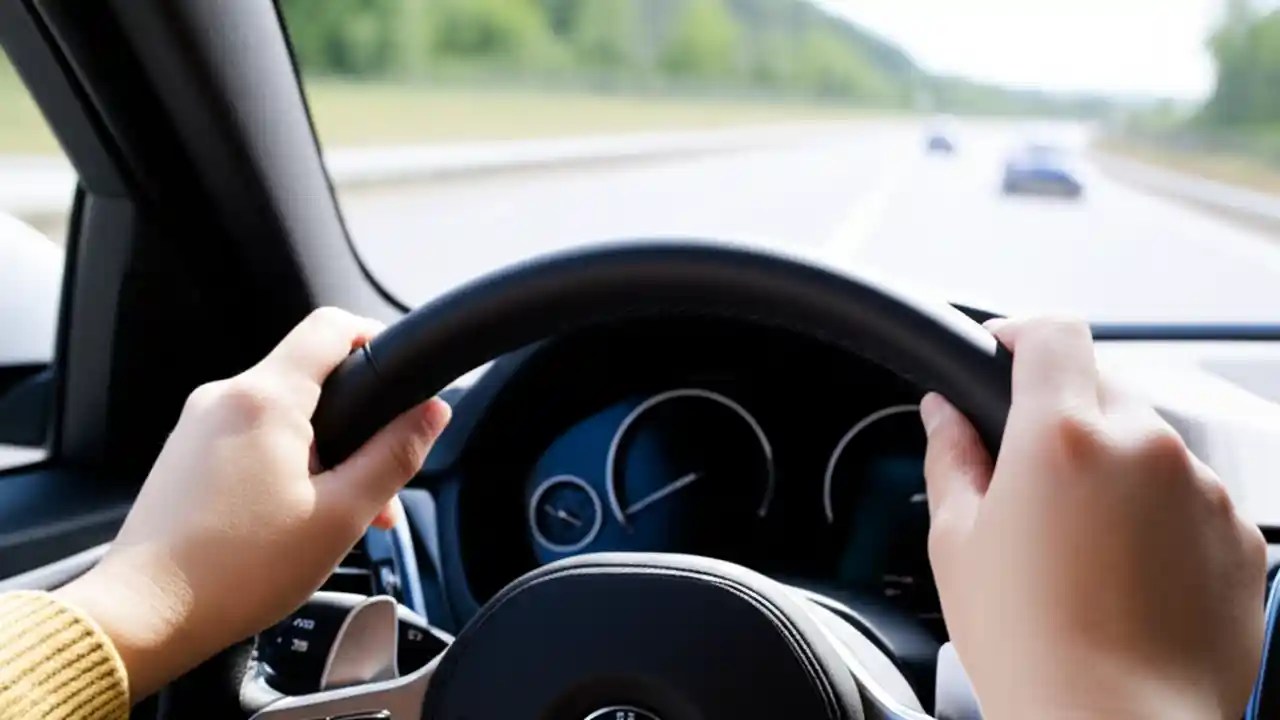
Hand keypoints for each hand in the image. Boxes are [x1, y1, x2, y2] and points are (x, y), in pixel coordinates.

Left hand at [56, 308, 450, 700]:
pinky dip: (285, 465)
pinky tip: (296, 519)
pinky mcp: (184, 454)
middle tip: (377, 485)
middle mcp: (224, 398)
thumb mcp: (341, 514)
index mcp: (265, 399)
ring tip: (337, 517)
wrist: (144, 615)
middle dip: (356, 424)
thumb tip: (433, 413)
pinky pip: (250, 439)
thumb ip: (395, 455)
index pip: (331, 326)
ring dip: (323, 453)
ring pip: (282, 414)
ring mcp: (198, 425)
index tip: (399, 377)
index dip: (376, 338)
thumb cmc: (236, 571)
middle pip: (311, 378)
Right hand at [922, 318, 1266, 719]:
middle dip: (1061, 414)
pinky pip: (1190, 491)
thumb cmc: (1032, 649)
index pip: (1053, 333)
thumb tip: (943, 414)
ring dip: (1113, 464)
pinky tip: (1124, 568)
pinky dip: (1157, 510)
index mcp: (1061, 436)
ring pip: (1147, 440)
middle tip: (1028, 479)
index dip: (1020, 333)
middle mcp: (1143, 445)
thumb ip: (952, 457)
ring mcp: (1201, 487)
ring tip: (1080, 543)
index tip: (1003, 351)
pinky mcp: (1239, 531)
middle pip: (1100, 385)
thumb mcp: (958, 544)